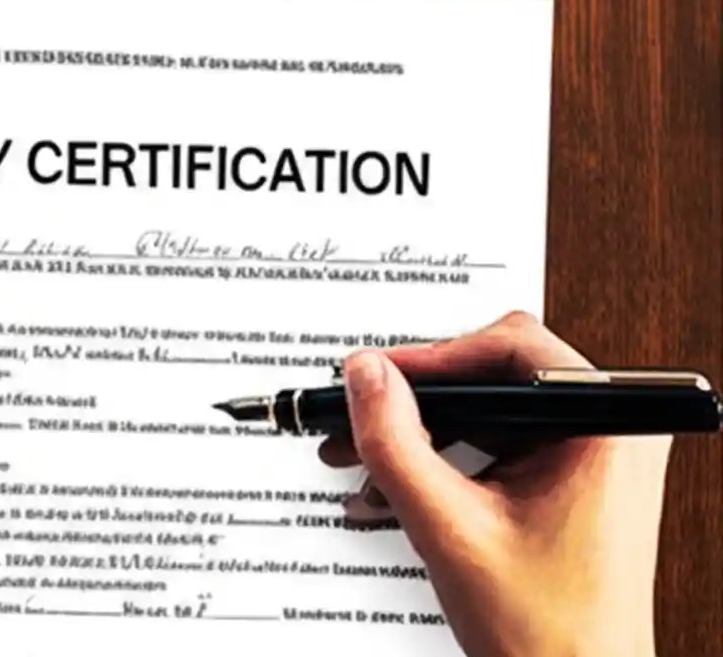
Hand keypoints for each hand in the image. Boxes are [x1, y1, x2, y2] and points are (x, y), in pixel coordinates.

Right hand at [320, 312, 668, 656]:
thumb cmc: (547, 632)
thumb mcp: (448, 527)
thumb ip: (396, 443)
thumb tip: (364, 376)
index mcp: (604, 429)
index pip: (511, 346)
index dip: (433, 357)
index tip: (379, 376)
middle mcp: (609, 432)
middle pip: (496, 374)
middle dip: (421, 401)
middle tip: (367, 415)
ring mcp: (592, 457)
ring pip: (490, 411)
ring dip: (425, 433)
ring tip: (369, 459)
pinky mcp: (571, 480)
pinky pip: (498, 445)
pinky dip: (446, 460)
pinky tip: (400, 486)